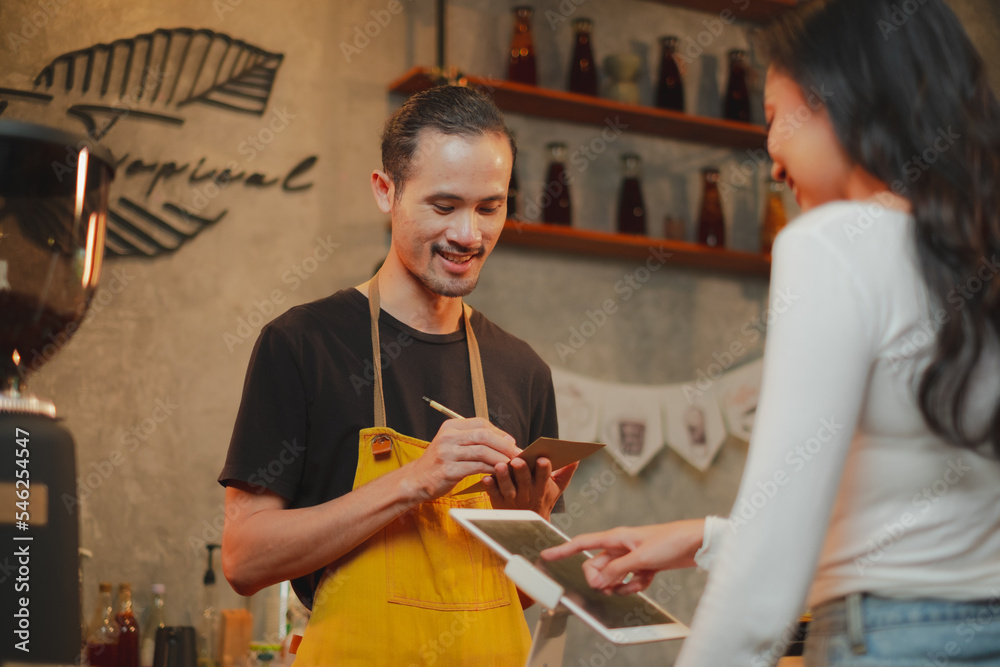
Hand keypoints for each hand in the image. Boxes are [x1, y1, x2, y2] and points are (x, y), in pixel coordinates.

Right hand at [406, 417, 520, 501]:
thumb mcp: (452, 444)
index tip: (512, 443)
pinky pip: (476, 467)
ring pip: (482, 451)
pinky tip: (498, 473)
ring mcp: (446, 453)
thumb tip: (507, 439)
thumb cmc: (440, 463)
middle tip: (518, 454)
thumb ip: (474, 439)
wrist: (416, 481)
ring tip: (511, 465)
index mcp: (450, 426)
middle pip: (483, 435)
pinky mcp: (448, 470)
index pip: (481, 423)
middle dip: (504, 445)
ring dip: (500, 458)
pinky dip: (490, 469)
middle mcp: (448, 436)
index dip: (500, 432)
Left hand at [483, 458, 577, 518]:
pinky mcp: (498, 502)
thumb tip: (576, 458)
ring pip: (508, 487)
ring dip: (504, 477)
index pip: (545, 477)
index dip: (544, 469)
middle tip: (518, 461)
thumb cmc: (543, 498)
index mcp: (542, 488)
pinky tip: (486, 478)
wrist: (529, 524)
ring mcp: (512, 499)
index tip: (543, 459)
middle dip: (522, 471)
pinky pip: (493, 493)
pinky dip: (489, 486)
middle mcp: (527, 494)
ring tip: (500, 466)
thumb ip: (566, 473)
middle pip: (524, 481)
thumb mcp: (557, 488)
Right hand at [539, 519, 704, 594]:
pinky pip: (628, 581)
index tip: (546, 555)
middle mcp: (620, 546)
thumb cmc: (670, 541)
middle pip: (596, 566)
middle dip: (599, 579)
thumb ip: (616, 570)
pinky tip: (645, 581)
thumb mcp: (640, 558)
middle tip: (608, 587)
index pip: (582, 543)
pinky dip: (633, 586)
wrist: (696, 542)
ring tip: (633, 583)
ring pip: (612, 576)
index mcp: (616, 537)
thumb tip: (596, 581)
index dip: (563, 550)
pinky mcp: (642, 565)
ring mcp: (631, 556)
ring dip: (618, 585)